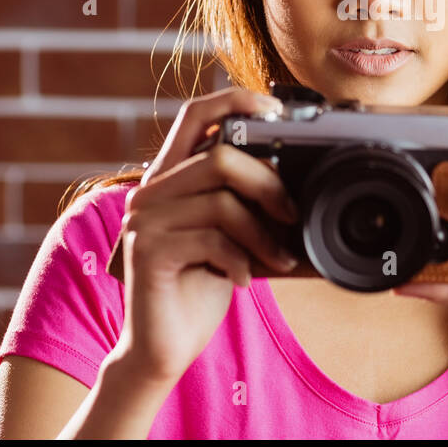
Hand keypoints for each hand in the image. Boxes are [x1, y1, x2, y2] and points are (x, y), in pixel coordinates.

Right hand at [110, 86, 300, 385]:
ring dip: (263, 233)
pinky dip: (241, 260)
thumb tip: (303, 187)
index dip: (236, 99)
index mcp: (170, 177)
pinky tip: (242, 279)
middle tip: (293, 214)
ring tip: (279, 259)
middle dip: (269, 183)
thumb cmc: (202, 285)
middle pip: (220, 157)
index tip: (278, 110)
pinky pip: (212, 239)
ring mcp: (144, 220)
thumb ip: (250, 204)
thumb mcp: (233, 236)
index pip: (196, 114)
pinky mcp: (147, 251)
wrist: (164, 347)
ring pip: (222, 201)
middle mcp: (150, 191)